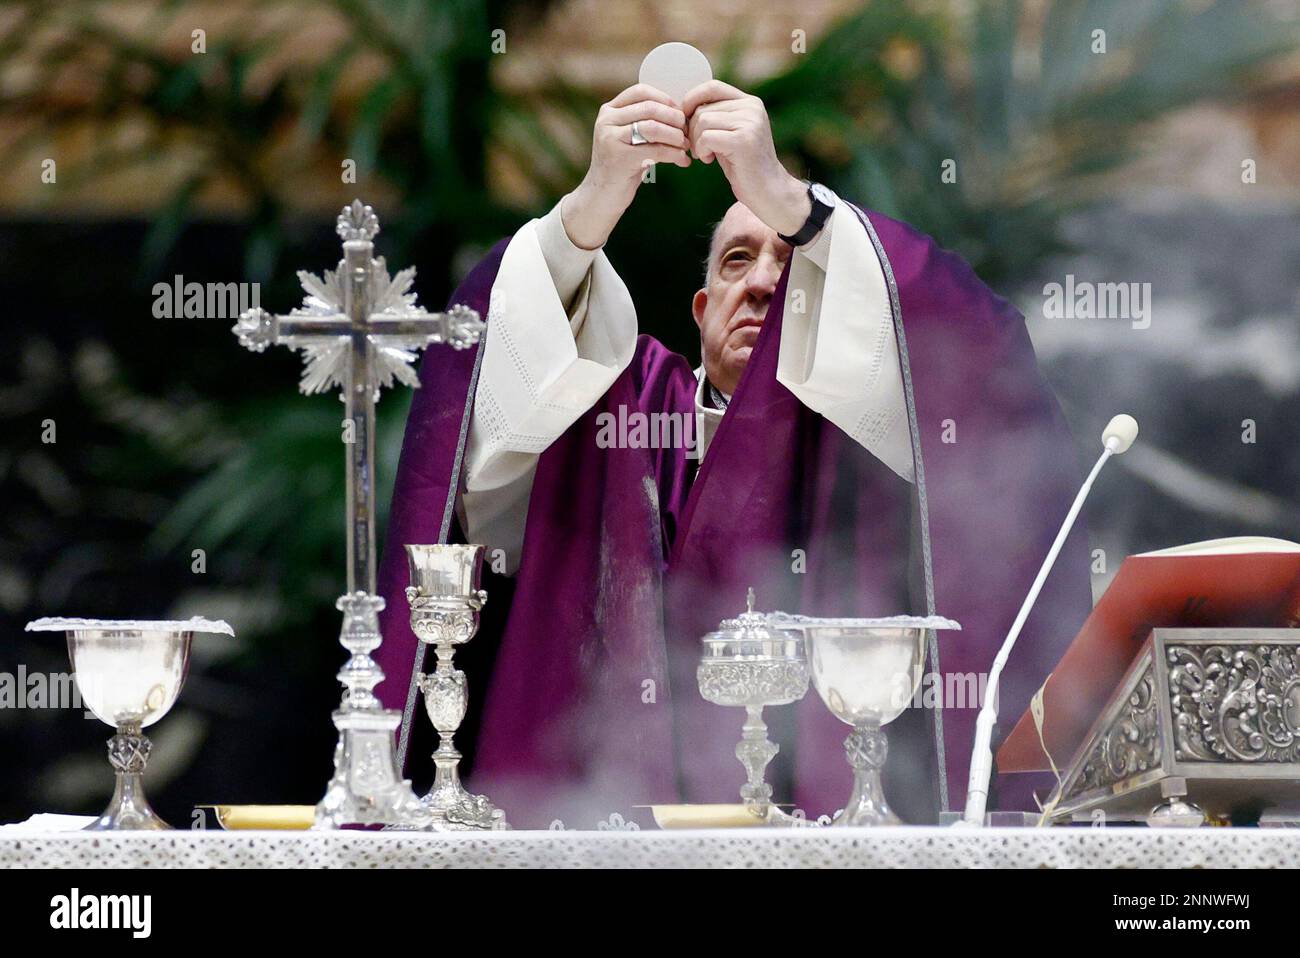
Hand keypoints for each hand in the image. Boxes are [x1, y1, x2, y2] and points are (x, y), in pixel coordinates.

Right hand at [562, 83, 691, 249]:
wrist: (602, 196)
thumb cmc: (622, 166)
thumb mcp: (628, 138)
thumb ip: (644, 121)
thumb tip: (679, 111)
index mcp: (609, 111)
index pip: (641, 92)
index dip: (665, 99)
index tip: (680, 114)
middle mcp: (607, 121)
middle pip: (650, 108)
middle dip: (674, 119)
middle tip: (688, 131)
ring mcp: (610, 138)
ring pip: (653, 127)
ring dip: (676, 136)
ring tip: (686, 146)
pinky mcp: (619, 158)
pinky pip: (655, 150)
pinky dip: (674, 154)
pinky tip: (683, 161)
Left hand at [682, 81, 809, 236]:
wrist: (768, 191)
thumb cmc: (744, 165)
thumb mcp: (730, 134)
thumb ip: (716, 117)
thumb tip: (683, 107)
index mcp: (750, 102)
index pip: (712, 86)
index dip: (692, 100)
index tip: (685, 121)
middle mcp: (752, 108)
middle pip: (703, 108)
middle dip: (692, 130)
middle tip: (699, 149)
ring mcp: (749, 123)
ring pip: (702, 121)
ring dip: (696, 142)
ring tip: (705, 155)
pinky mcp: (743, 140)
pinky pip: (706, 137)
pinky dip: (701, 150)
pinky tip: (709, 160)